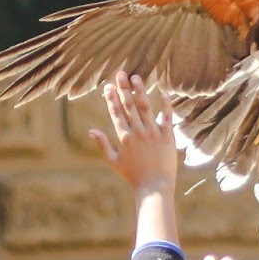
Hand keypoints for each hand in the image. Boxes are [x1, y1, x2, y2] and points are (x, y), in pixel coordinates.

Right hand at [89, 72, 177, 194]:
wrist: (154, 186)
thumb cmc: (132, 175)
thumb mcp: (114, 161)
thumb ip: (103, 144)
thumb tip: (91, 130)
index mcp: (124, 137)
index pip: (116, 113)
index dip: (111, 98)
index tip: (108, 86)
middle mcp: (137, 132)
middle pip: (129, 105)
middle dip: (123, 88)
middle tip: (120, 73)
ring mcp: (153, 132)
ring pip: (145, 106)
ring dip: (140, 91)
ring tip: (136, 77)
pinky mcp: (167, 135)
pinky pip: (166, 115)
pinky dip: (165, 103)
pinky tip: (162, 91)